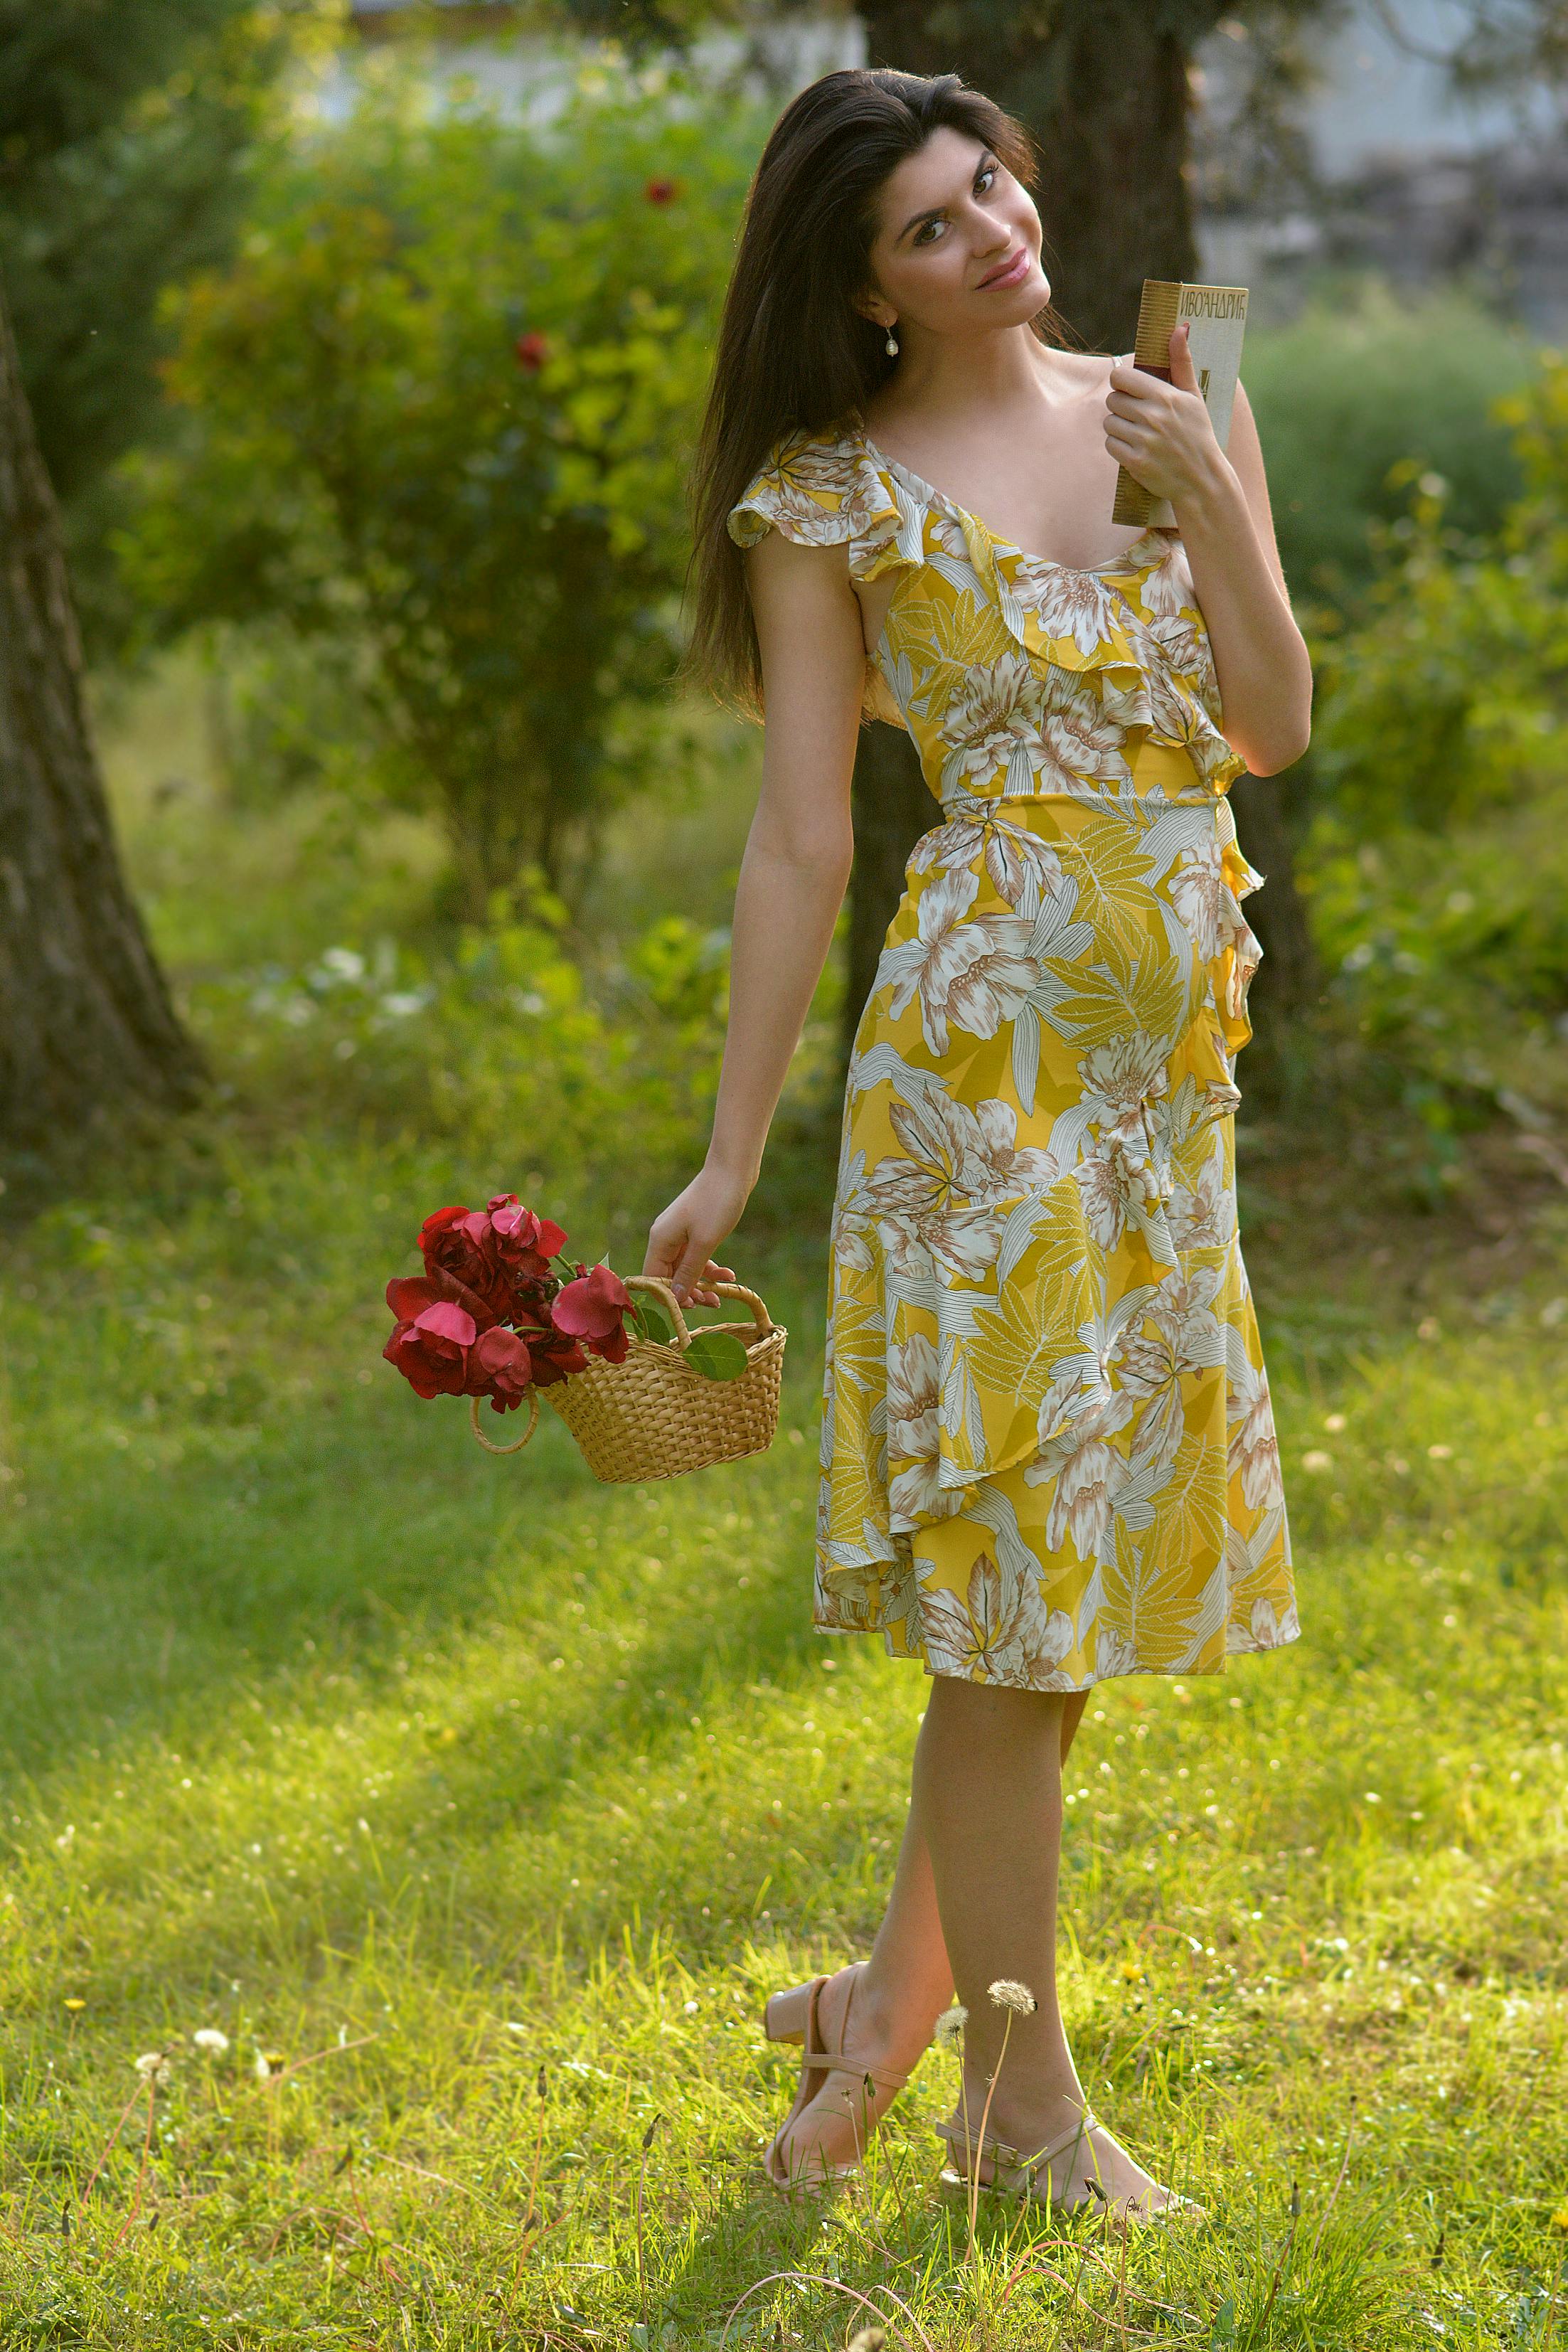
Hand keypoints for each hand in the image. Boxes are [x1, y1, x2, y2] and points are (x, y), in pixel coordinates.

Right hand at [643, 1164, 747, 1306]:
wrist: (732, 1170)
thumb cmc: (717, 1203)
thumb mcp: (705, 1243)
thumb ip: (689, 1272)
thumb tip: (677, 1299)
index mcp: (660, 1240)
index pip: (653, 1279)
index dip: (669, 1296)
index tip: (692, 1307)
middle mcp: (665, 1238)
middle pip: (669, 1276)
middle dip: (690, 1292)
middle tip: (713, 1303)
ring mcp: (679, 1233)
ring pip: (686, 1268)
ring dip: (703, 1282)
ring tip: (723, 1293)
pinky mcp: (694, 1230)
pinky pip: (697, 1256)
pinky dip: (711, 1267)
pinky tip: (729, 1275)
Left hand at [1104, 321, 1225, 511]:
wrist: (1202, 479)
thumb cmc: (1198, 433)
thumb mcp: (1194, 396)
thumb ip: (1182, 362)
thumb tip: (1180, 327)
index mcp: (1166, 396)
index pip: (1121, 377)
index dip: (1122, 383)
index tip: (1131, 390)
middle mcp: (1154, 416)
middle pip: (1112, 400)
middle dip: (1121, 406)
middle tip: (1137, 416)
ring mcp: (1144, 440)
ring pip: (1109, 423)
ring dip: (1118, 428)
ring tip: (1138, 433)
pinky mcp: (1136, 462)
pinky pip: (1110, 445)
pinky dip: (1118, 447)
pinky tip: (1134, 449)